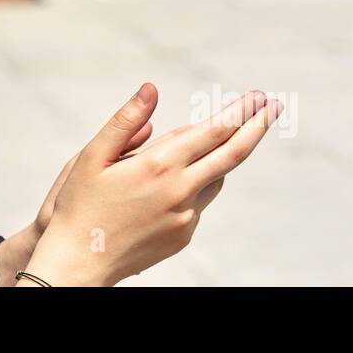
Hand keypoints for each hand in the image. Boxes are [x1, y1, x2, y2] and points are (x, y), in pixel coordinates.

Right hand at [18, 84, 281, 285]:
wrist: (79, 263)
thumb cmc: (79, 204)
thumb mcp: (92, 156)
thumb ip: (126, 120)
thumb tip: (151, 89)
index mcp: (159, 166)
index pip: (215, 131)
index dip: (241, 111)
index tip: (259, 96)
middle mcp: (181, 192)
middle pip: (233, 154)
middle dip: (257, 126)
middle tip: (274, 105)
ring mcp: (186, 217)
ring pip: (216, 178)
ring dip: (220, 156)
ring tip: (209, 137)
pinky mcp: (183, 235)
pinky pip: (198, 201)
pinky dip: (194, 183)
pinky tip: (171, 181)